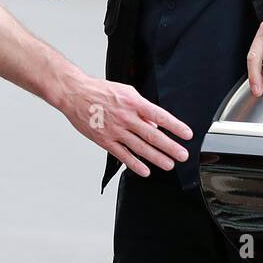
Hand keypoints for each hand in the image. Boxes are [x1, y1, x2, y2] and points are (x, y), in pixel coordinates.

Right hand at [55, 69, 192, 176]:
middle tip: (182, 155)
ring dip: (156, 157)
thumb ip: (142, 108)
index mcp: (133, 103)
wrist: (75, 94)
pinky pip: (123, 155)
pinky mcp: (105, 140)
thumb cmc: (100, 91)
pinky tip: (145, 170)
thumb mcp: (126, 92)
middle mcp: (126, 117)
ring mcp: (115, 130)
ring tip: (169, 164)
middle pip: (152, 135)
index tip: (186, 134)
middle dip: (170, 147)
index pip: (159, 115)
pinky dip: (135, 164)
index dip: (175, 126)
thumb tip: (155, 123)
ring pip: (140, 147)